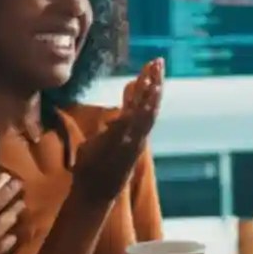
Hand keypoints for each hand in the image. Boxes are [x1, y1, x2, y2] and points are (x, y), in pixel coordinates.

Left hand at [71, 59, 162, 203]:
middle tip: (158, 61)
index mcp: (128, 129)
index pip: (139, 101)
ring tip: (157, 75)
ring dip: (152, 94)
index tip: (150, 65)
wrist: (94, 192)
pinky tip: (147, 99)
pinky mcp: (129, 148)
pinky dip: (144, 113)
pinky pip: (138, 127)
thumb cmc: (94, 168)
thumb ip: (111, 127)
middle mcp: (135, 133)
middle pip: (148, 103)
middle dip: (154, 82)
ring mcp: (134, 140)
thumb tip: (116, 116)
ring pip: (147, 113)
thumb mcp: (101, 141)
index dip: (145, 83)